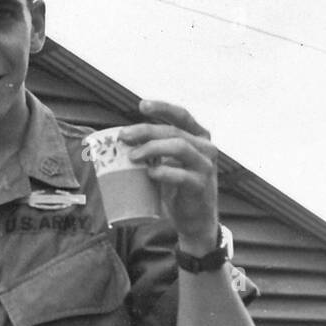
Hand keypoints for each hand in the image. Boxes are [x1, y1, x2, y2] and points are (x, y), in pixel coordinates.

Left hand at [119, 99, 218, 251]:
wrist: (194, 220)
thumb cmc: (176, 189)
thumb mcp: (166, 164)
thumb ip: (152, 151)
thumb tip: (118, 141)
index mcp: (198, 138)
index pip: (182, 115)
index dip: (162, 107)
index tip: (141, 105)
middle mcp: (206, 148)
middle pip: (174, 131)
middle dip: (146, 131)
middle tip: (123, 137)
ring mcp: (206, 166)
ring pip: (179, 147)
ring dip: (152, 148)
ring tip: (132, 156)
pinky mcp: (201, 186)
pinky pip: (182, 175)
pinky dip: (163, 173)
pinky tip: (150, 174)